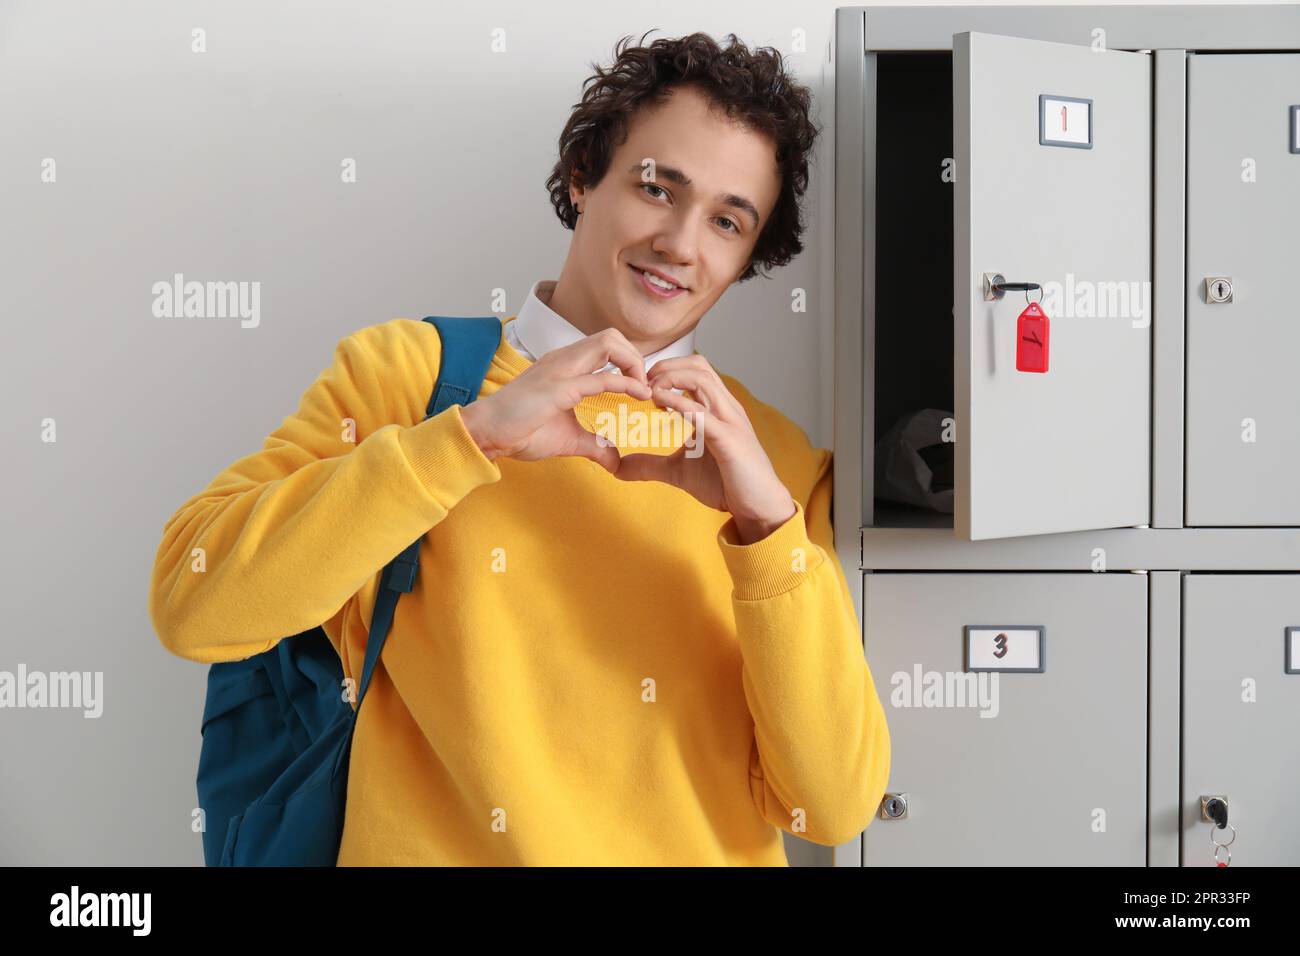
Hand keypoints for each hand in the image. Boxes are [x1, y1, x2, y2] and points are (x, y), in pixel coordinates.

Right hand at [459, 327, 652, 473]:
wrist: (486, 434)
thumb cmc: (520, 430)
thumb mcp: (567, 438)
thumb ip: (593, 445)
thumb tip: (615, 461)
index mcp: (566, 365)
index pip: (607, 346)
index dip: (630, 363)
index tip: (642, 390)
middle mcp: (564, 359)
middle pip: (612, 336)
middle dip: (636, 358)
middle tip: (645, 387)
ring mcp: (560, 370)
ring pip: (609, 343)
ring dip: (634, 363)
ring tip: (644, 389)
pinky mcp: (558, 388)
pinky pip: (599, 378)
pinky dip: (625, 384)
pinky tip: (640, 395)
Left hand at [610, 354, 796, 543]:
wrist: (759, 507)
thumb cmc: (725, 483)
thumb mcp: (678, 472)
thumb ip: (650, 465)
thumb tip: (618, 468)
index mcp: (716, 409)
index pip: (693, 370)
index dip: (665, 369)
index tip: (640, 385)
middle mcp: (725, 408)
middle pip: (698, 365)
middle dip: (666, 366)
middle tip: (640, 383)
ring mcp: (730, 421)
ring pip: (702, 379)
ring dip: (671, 378)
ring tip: (649, 390)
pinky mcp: (730, 440)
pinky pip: (703, 413)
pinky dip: (679, 403)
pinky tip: (659, 403)